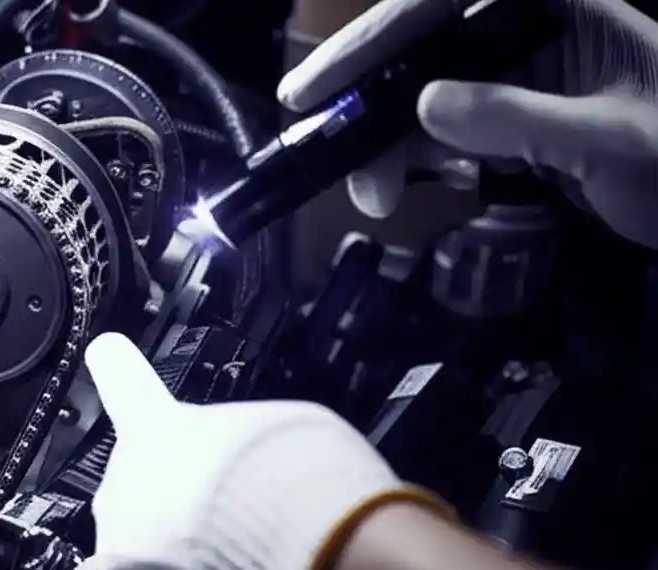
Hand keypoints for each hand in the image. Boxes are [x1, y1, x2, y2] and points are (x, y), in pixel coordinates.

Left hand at [84, 334, 434, 569]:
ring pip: (144, 547)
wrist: (301, 567)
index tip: (105, 352)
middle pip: (141, 483)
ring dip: (176, 554)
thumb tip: (239, 465)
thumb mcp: (282, 431)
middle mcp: (123, 484)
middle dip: (174, 498)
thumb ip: (237, 444)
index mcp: (157, 428)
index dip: (116, 366)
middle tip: (228, 516)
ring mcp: (119, 549)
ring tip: (232, 565)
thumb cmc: (296, 485)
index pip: (123, 381)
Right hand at [278, 0, 657, 249]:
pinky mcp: (514, 113)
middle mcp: (527, 27)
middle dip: (366, 100)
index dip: (370, 42)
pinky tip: (396, 184)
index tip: (314, 87)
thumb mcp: (609, 142)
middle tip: (317, 146)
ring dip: (386, 141)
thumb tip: (423, 106)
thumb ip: (517, 119)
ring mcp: (519, 72)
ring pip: (423, 92)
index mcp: (554, 6)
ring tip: (371, 196)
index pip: (442, 7)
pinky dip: (413, 157)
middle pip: (421, 48)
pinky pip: (445, 126)